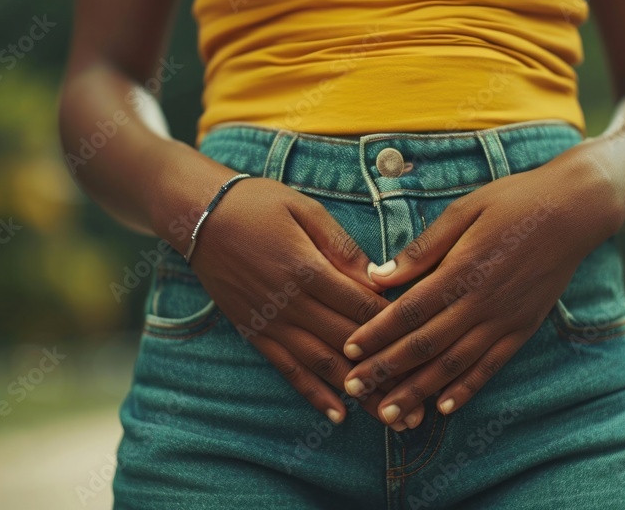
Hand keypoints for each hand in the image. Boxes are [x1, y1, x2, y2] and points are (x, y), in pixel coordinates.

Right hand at [182, 176, 423, 426]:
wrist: (199, 217)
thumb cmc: (258, 204)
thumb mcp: (305, 210)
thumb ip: (342, 247)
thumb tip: (377, 278)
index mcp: (308, 270)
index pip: (362, 306)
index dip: (396, 328)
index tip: (426, 346)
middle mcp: (291, 304)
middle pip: (349, 344)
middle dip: (389, 373)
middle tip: (422, 403)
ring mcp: (272, 323)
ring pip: (324, 367)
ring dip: (360, 395)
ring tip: (392, 419)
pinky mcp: (257, 334)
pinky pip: (289, 371)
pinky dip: (314, 395)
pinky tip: (339, 416)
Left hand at [340, 146, 624, 426]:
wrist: (573, 210)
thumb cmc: (512, 202)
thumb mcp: (463, 211)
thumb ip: (422, 249)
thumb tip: (379, 275)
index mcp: (461, 270)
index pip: (408, 311)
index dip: (376, 333)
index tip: (348, 349)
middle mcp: (481, 302)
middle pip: (425, 345)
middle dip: (386, 369)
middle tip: (353, 387)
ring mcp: (504, 320)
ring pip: (454, 365)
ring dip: (418, 391)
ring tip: (388, 413)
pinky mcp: (522, 329)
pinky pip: (490, 366)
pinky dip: (466, 389)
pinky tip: (443, 408)